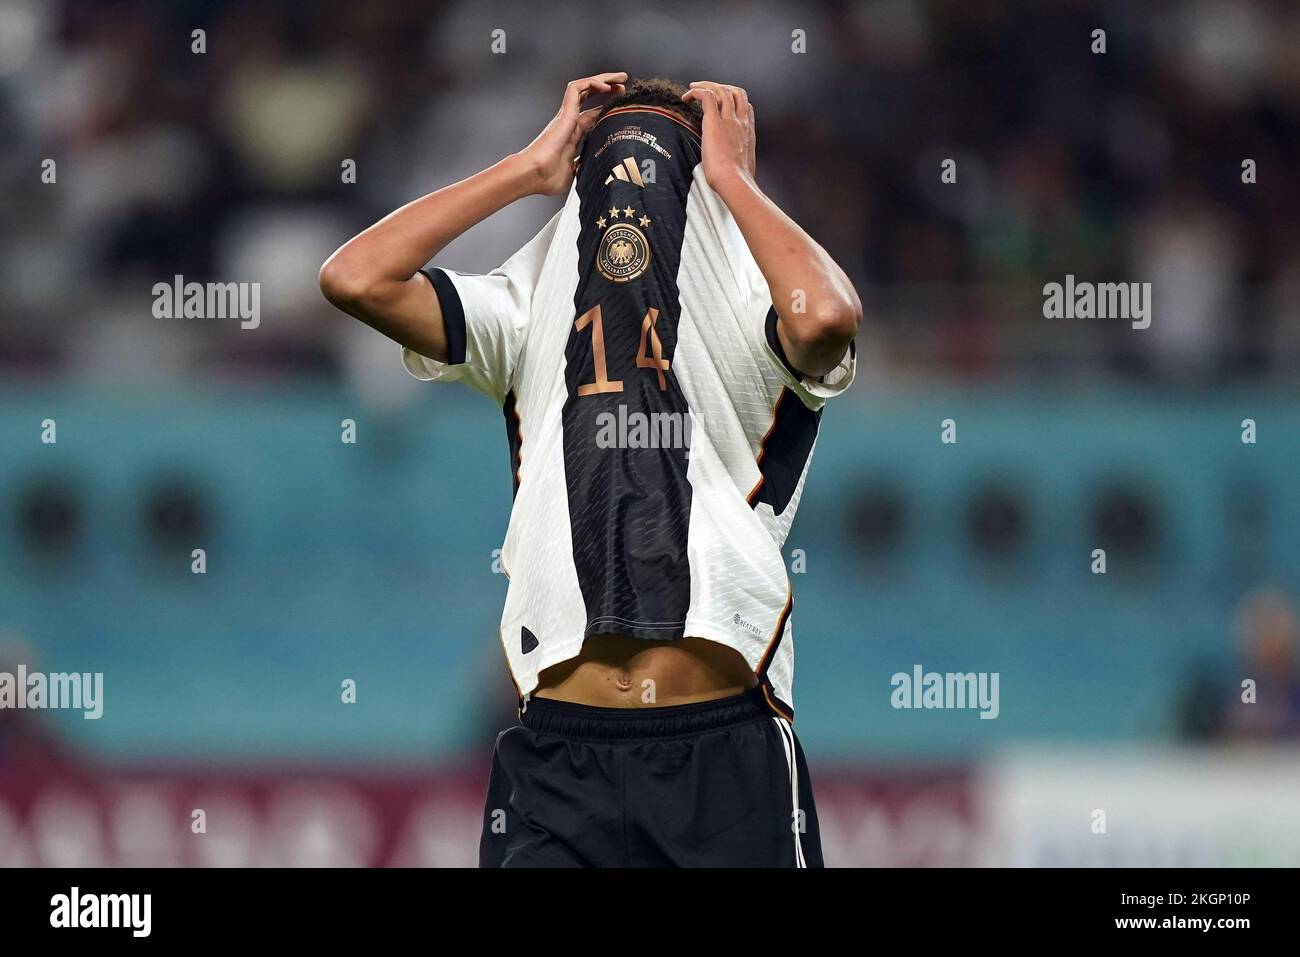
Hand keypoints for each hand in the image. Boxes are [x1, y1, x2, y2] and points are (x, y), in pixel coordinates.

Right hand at [517, 72, 626, 195]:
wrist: (534, 175)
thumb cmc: (547, 177)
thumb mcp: (575, 173)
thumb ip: (586, 168)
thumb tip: (598, 171)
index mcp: (573, 135)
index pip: (591, 114)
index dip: (606, 107)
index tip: (620, 106)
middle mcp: (569, 122)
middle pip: (589, 96)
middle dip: (607, 87)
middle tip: (623, 84)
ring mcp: (566, 116)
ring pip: (584, 87)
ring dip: (603, 80)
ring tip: (619, 78)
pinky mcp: (564, 112)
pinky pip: (577, 88)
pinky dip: (592, 83)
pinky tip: (606, 86)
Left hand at [681, 81, 756, 193]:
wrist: (735, 182)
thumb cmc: (738, 181)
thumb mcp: (744, 166)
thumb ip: (739, 160)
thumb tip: (734, 167)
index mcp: (748, 132)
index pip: (746, 106)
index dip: (734, 100)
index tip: (722, 103)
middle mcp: (741, 122)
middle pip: (736, 92)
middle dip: (721, 87)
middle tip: (707, 89)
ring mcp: (729, 120)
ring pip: (721, 90)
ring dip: (706, 85)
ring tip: (693, 88)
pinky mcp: (714, 122)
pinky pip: (706, 96)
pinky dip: (696, 91)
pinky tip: (687, 96)